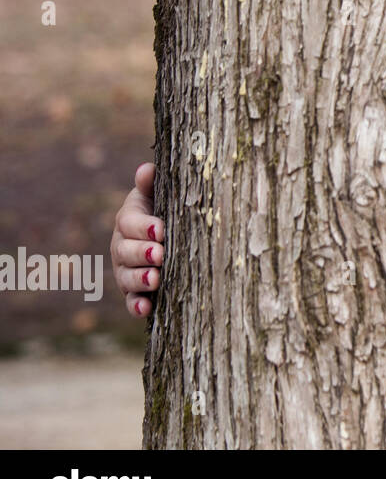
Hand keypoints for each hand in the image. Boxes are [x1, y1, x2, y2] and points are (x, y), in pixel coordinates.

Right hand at [111, 162, 163, 317]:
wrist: (170, 232)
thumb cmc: (165, 207)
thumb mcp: (158, 193)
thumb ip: (152, 183)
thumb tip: (147, 169)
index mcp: (127, 221)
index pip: (129, 223)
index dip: (143, 226)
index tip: (160, 228)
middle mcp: (122, 247)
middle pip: (125, 252)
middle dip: (141, 254)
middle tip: (159, 254)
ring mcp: (127, 271)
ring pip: (127, 277)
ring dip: (140, 280)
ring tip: (156, 279)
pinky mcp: (135, 292)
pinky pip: (132, 301)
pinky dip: (137, 306)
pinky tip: (146, 309)